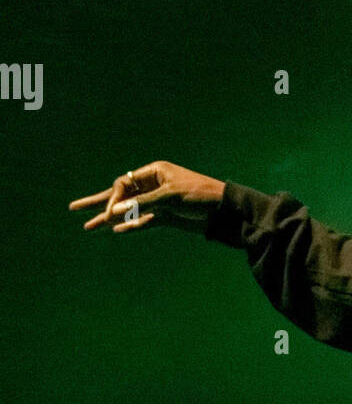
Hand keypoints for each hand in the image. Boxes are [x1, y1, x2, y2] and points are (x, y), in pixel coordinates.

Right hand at [68, 161, 225, 234]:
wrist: (225, 210)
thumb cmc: (200, 195)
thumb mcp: (170, 197)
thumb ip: (141, 205)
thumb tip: (112, 213)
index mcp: (155, 172)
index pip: (124, 183)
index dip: (114, 197)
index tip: (112, 212)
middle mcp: (153, 185)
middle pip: (120, 195)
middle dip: (99, 203)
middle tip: (75, 209)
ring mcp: (158, 202)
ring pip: (129, 211)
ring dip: (110, 219)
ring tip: (89, 227)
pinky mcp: (165, 217)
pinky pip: (142, 222)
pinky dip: (129, 226)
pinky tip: (115, 231)